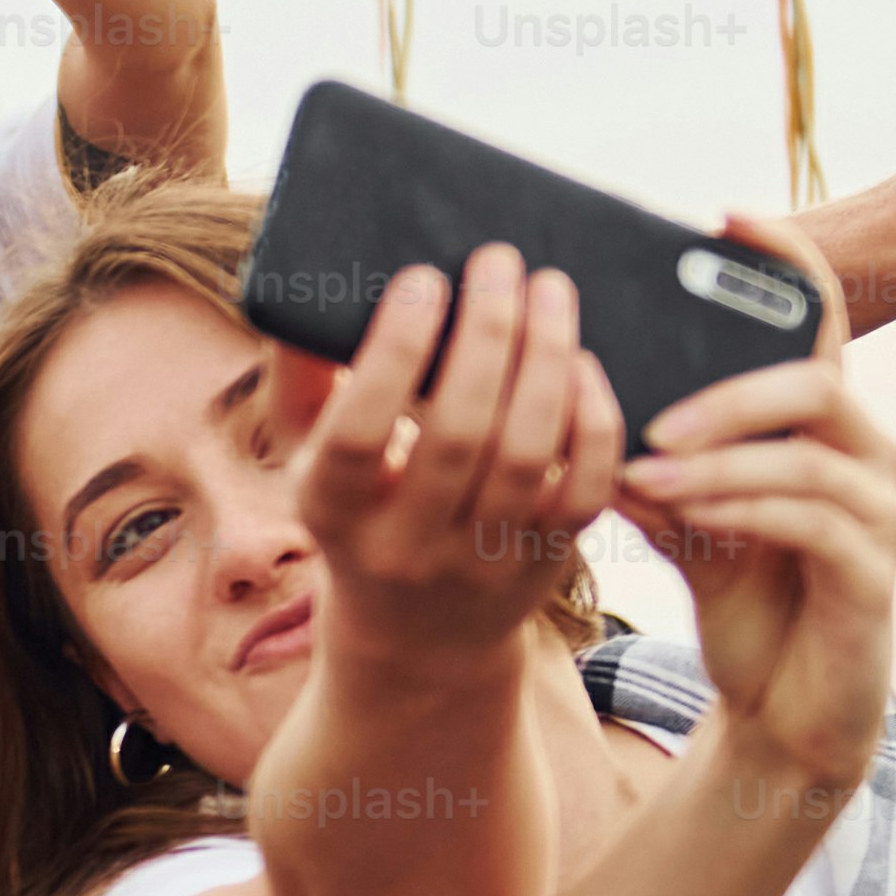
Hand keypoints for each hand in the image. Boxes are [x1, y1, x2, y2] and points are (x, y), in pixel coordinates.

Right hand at [281, 242, 623, 673]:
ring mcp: (483, 559)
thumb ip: (303, 376)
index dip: (394, 352)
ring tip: (548, 287)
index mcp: (333, 512)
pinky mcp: (548, 560)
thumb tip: (309, 285)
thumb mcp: (307, 457)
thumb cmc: (358, 512)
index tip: (422, 278)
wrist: (415, 635)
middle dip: (486, 334)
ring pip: (529, 453)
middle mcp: (405, 546)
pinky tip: (580, 361)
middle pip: (459, 433)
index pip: (360, 433)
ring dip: (546, 357)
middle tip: (498, 260)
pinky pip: (586, 484)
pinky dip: (592, 416)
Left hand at [617, 213, 895, 796]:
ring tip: (645, 475)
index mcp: (823, 424)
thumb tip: (569, 385)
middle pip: (815, 380)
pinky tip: (682, 514)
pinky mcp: (874, 573)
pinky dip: (741, 509)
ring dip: (720, 459)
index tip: (725, 216)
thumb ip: (645, 456)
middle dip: (727, 391)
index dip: (783, 264)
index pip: (818, 322)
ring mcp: (882, 512)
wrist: (779, 707)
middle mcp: (868, 453)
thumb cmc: (738, 597)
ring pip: (809, 453)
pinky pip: (814, 519)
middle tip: (648, 420)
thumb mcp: (679, 515)